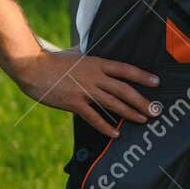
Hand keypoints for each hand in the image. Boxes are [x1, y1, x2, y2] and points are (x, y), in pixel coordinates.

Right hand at [9, 48, 159, 137]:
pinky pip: (93, 117)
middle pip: (124, 89)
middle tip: (156, 110)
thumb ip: (92, 60)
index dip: (142, 76)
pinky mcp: (74, 103)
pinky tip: (116, 133)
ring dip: (130, 113)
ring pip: (113, 103)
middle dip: (142, 101)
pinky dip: (106, 126)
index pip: (125, 69)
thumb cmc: (54, 61)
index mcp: (97, 63)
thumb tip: (102, 59)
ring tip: (143, 120)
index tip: (157, 82)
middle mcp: (94, 76)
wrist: (32, 67)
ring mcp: (84, 90)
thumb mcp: (78, 55)